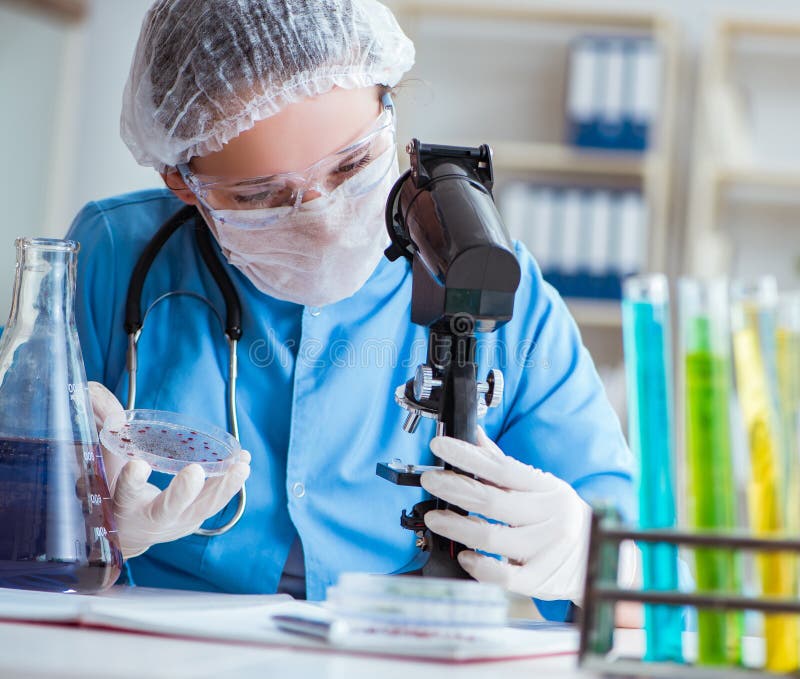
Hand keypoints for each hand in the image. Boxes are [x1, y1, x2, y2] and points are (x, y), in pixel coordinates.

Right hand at [88, 382, 249, 558]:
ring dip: (223, 486)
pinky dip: (231, 482)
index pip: (124, 494)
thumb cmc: (116, 491)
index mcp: (122, 507)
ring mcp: (177, 523)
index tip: (138, 465)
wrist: (129, 533)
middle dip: (182, 492)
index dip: (131, 481)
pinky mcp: (196, 519)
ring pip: (202, 508)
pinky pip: (217, 501)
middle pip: (168, 509)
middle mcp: (150, 520)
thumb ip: (104, 430)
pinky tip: (244, 462)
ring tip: (241, 465)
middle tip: (195, 472)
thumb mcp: (104, 465)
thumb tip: (91, 390)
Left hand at [420, 428, 591, 603]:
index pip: (501, 468)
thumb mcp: (541, 487)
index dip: (467, 456)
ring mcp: (546, 549)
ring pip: (492, 538)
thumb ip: (504, 466)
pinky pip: (503, 575)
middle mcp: (550, 516)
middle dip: (454, 488)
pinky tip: (465, 555)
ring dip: (457, 527)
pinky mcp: (540, 578)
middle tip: (430, 481)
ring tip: (435, 519)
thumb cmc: (559, 517)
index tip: (440, 446)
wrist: (599, 557)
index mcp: (547, 488)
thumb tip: (475, 435)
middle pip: (492, 501)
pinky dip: (479, 566)